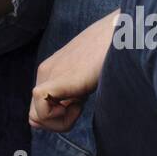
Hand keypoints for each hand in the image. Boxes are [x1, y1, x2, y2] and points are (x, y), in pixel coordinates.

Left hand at [28, 8, 120, 132]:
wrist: (122, 32)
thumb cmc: (112, 53)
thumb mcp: (87, 76)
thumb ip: (74, 91)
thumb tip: (66, 106)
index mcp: (51, 71)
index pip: (39, 110)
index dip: (59, 117)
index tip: (80, 104)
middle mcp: (45, 73)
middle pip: (35, 117)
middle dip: (57, 123)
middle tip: (79, 106)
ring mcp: (49, 74)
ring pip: (36, 118)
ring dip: (61, 122)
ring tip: (81, 102)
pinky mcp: (58, 79)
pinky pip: (40, 110)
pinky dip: (60, 118)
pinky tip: (79, 103)